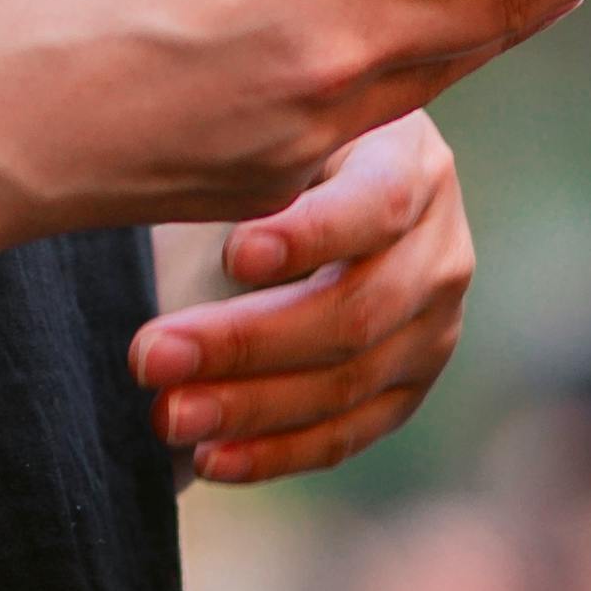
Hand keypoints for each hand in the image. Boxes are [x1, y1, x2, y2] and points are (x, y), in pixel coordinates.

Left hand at [135, 114, 474, 481]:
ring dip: (248, 408)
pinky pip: (344, 435)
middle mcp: (440, 255)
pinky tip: (209, 460)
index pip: (377, 207)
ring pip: (347, 384)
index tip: (233, 256)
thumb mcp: (281, 129)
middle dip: (245, 343)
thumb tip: (177, 179)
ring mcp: (433, 332)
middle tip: (151, 355)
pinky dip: (273, 452)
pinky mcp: (406, 391)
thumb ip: (257, 153)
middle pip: (355, 313)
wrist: (330, 193)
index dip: (310, 236)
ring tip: (167, 415)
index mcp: (413, 167)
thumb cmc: (284, 153)